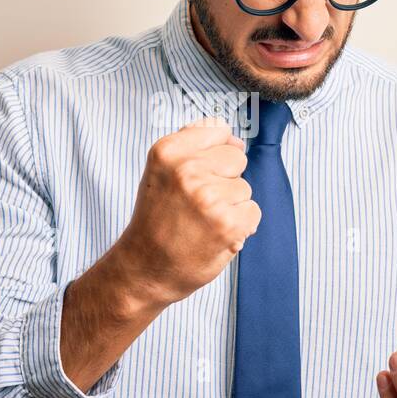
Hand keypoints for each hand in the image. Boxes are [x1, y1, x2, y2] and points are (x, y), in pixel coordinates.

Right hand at [113, 116, 260, 307]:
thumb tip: (225, 129)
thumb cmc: (155, 220)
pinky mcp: (227, 224)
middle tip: (197, 203)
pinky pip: (252, 211)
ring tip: (202, 222)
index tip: (195, 175)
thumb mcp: (161, 171)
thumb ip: (192, 143)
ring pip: (245, 188)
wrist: (144, 269)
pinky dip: (240, 226)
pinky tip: (215, 234)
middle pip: (237, 158)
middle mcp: (187, 171)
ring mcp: (209, 198)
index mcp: (168, 151)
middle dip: (224, 180)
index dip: (212, 156)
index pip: (219, 132)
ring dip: (230, 206)